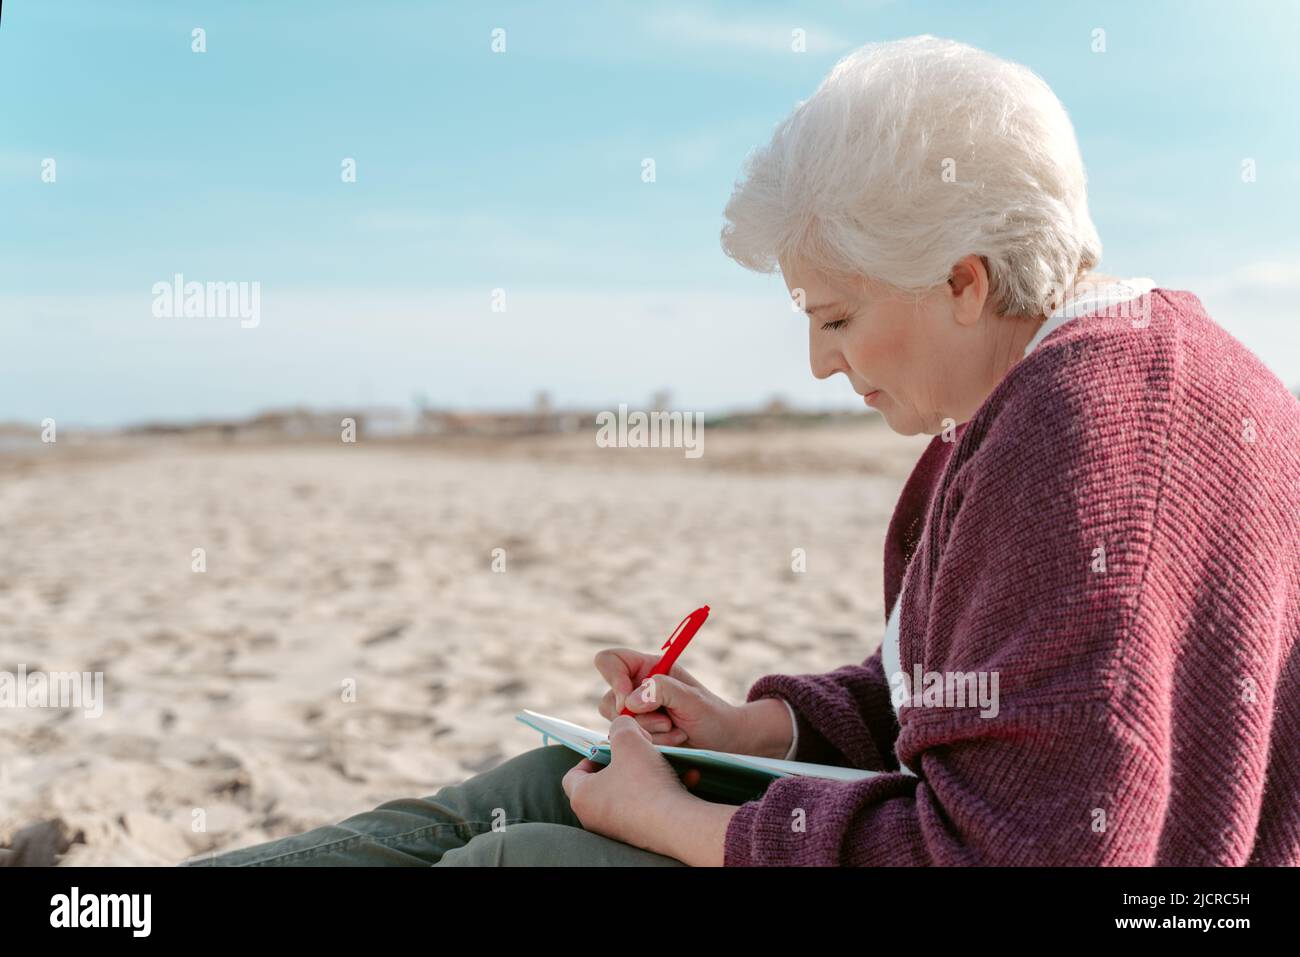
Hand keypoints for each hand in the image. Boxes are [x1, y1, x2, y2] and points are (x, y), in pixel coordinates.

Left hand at [561, 715, 699, 858]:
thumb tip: (622, 729)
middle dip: (624, 763)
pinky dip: (663, 793)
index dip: (592, 755)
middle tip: (639, 752)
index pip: (572, 774)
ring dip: (647, 777)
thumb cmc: (645, 782)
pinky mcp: (641, 837)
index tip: (613, 747)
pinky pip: (648, 808)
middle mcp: (594, 818)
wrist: (677, 825)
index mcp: (582, 798)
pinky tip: (685, 779)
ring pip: (629, 795)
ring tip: (667, 763)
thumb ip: (620, 726)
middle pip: (603, 783)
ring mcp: (617, 830)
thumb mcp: (629, 740)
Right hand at [593, 647, 742, 753]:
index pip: (610, 661)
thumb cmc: (712, 714)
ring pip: (618, 725)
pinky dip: (652, 744)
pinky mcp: (639, 734)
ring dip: (648, 732)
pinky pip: (629, 742)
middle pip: (609, 700)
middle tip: (666, 722)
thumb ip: (661, 690)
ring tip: (676, 731)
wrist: (724, 741)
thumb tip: (629, 701)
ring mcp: (636, 713)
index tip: (628, 701)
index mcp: (647, 668)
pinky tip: (674, 741)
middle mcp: (637, 689)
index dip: (613, 679)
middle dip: (638, 717)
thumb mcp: (691, 698)